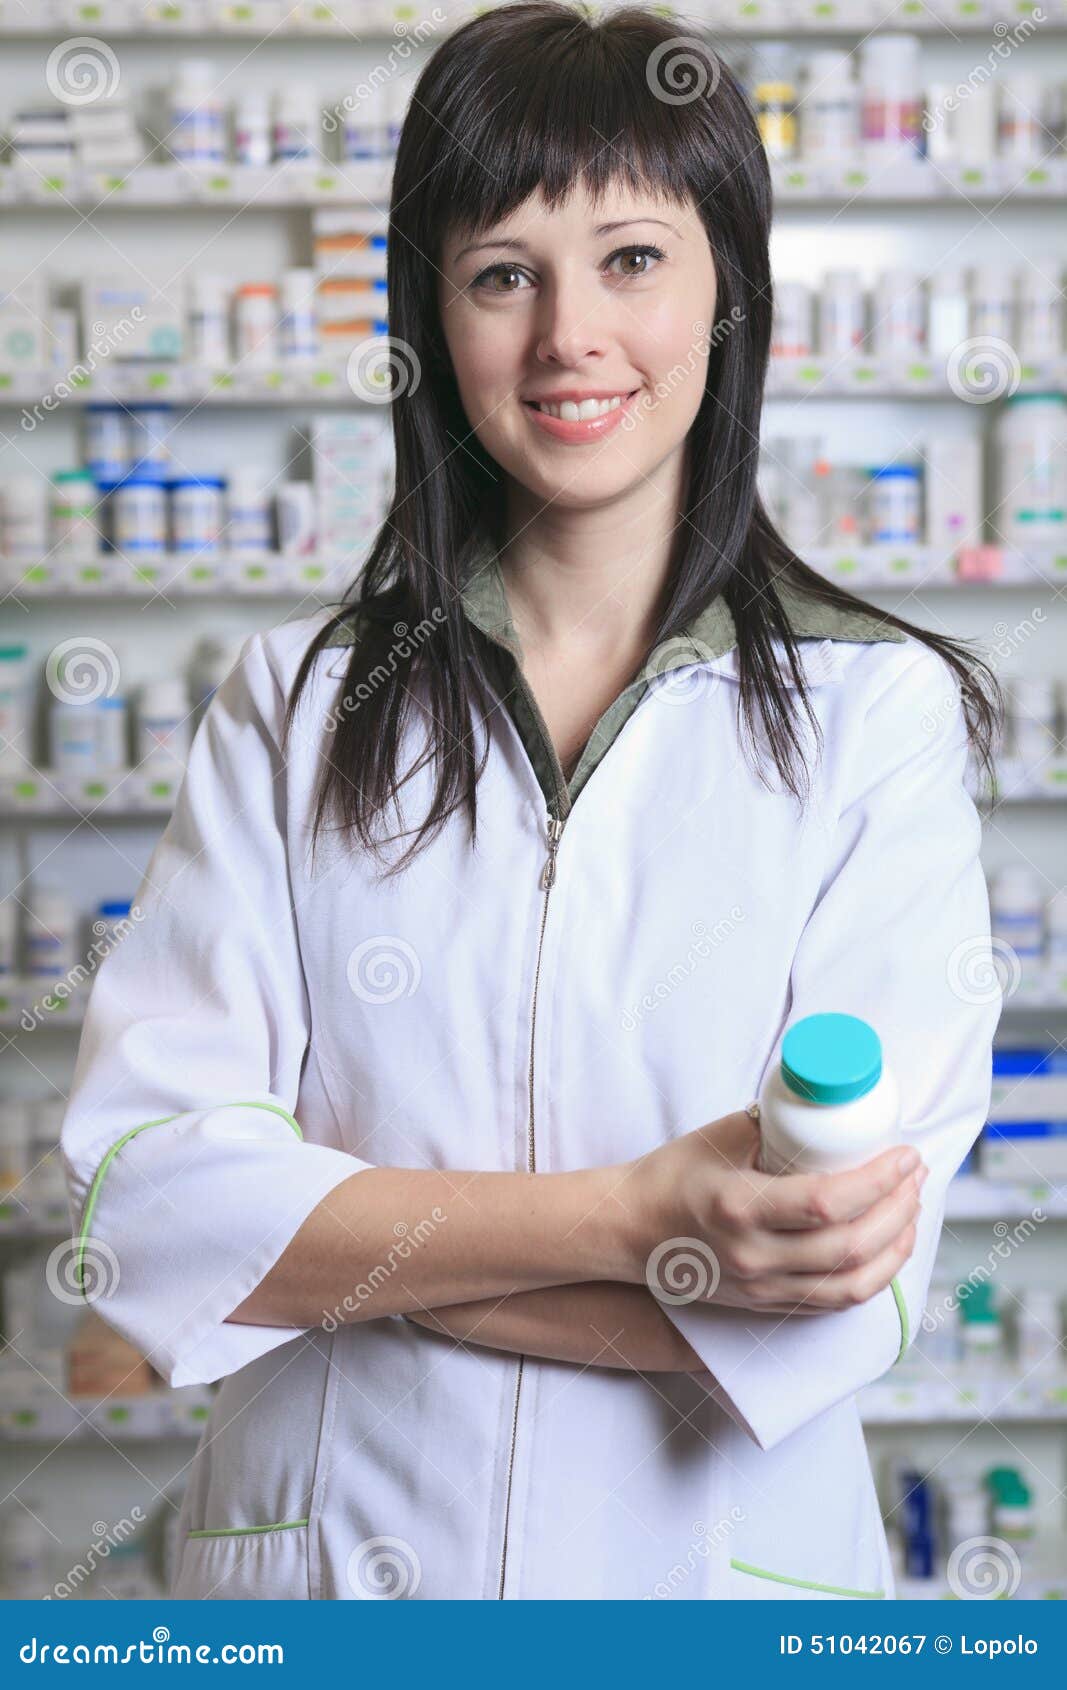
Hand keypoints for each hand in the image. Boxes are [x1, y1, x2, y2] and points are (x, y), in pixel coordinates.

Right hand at [623, 1109, 924, 1315]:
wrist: (630, 1230)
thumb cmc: (671, 1176)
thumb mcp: (718, 1137)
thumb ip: (773, 1124)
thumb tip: (827, 1106)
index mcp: (739, 1209)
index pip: (827, 1203)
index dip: (878, 1181)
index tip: (904, 1155)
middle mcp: (754, 1257)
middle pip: (851, 1246)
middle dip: (899, 1209)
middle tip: (914, 1176)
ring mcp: (762, 1288)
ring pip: (852, 1284)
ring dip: (895, 1249)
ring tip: (910, 1212)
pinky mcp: (767, 1306)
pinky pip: (835, 1302)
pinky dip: (872, 1277)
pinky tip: (886, 1249)